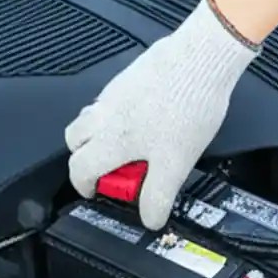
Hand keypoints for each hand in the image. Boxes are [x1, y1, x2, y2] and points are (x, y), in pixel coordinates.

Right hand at [64, 0, 257, 228]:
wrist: (202, 60)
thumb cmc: (188, 107)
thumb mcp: (176, 165)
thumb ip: (159, 195)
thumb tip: (150, 218)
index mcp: (109, 139)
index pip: (79, 169)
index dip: (84, 186)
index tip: (96, 191)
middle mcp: (104, 114)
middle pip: (75, 140)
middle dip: (86, 158)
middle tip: (115, 169)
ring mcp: (113, 92)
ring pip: (90, 118)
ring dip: (100, 135)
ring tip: (133, 146)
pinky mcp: (128, 76)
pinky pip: (109, 101)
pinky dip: (117, 116)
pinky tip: (148, 121)